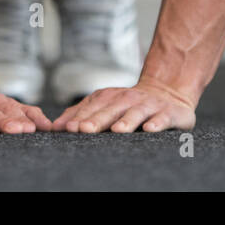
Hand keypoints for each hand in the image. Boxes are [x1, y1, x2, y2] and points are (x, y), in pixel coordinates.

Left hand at [53, 80, 196, 132]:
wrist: (168, 93)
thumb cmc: (130, 105)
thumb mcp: (105, 105)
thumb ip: (81, 113)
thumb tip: (55, 126)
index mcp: (110, 98)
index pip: (93, 107)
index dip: (80, 117)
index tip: (68, 128)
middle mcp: (128, 99)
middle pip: (111, 110)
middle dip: (97, 120)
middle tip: (84, 130)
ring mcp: (149, 105)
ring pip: (136, 113)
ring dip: (126, 121)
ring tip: (117, 130)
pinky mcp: (168, 113)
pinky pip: (162, 118)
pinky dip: (156, 123)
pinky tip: (149, 129)